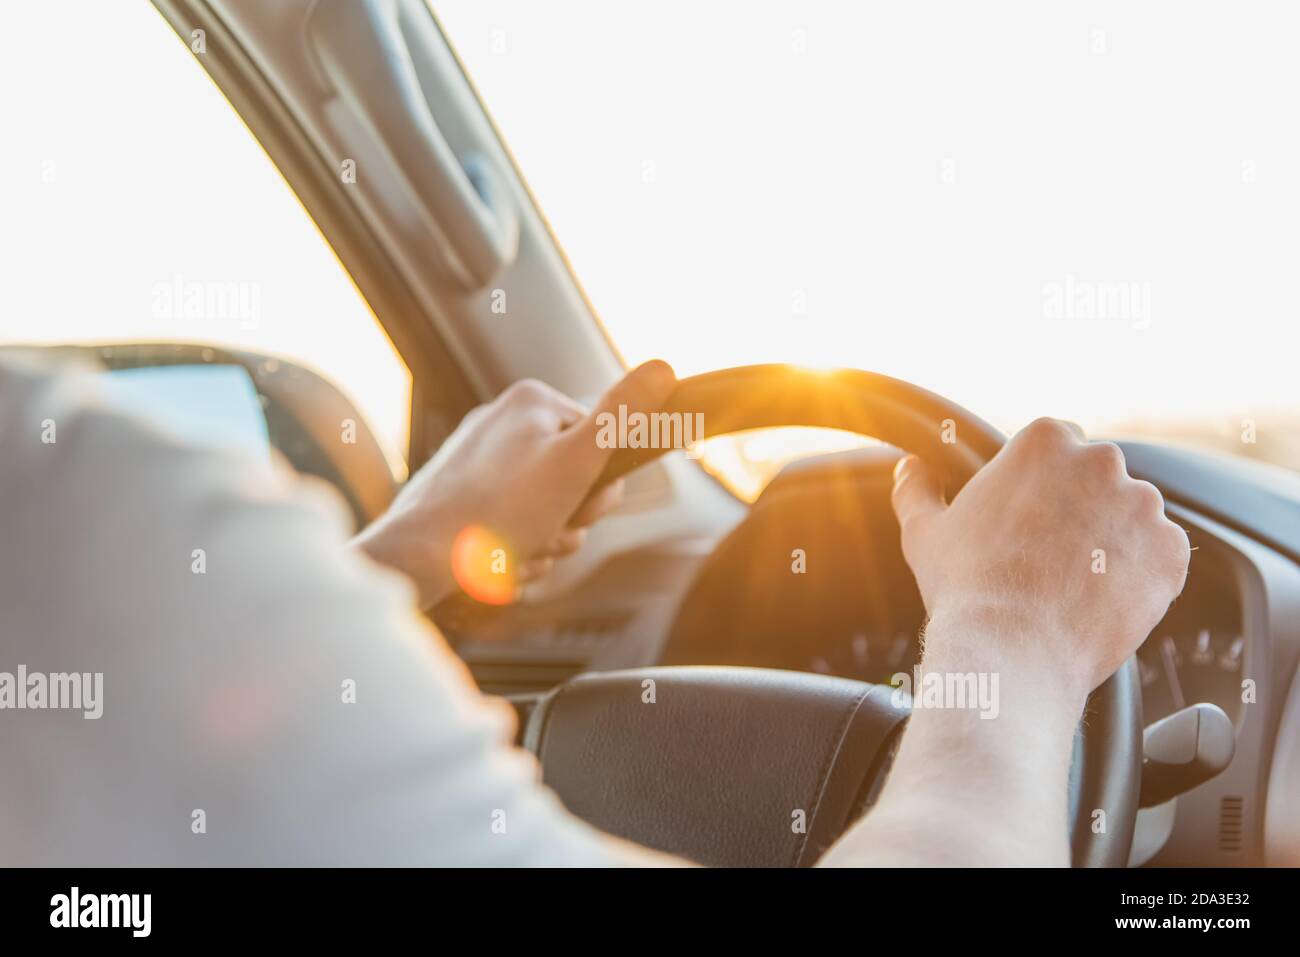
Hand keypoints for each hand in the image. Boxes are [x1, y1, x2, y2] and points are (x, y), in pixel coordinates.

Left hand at [354, 360, 677, 607]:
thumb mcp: (575, 463)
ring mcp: (479, 462)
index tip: (579, 508)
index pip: (602, 443)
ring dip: (543, 544)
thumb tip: (663, 367)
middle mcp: (502, 422)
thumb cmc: (499, 512)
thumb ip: (620, 418)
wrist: (419, 560)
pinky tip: (495, 564)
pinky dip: (512, 553)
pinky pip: (510, 527)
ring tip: (516, 553)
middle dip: (569, 522)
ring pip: (544, 511)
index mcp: (532, 401)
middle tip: (546, 535)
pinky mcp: (461, 498)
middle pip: (574, 481)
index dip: (600, 488)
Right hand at [890, 417, 1190, 700]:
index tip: (1030, 516)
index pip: (1057, 444)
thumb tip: (910, 469)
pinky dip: (1140, 575)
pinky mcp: (1170, 552)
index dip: (1042, 484)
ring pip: (1131, 516)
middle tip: (1048, 555)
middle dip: (1081, 509)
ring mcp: (1142, 506)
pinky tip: (1100, 599)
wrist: (1012, 650)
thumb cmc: (965, 589)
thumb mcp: (925, 531)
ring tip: (1073, 584)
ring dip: (1112, 541)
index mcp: (1044, 441)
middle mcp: (1100, 462)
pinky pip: (1160, 557)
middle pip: (1098, 476)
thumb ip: (916, 489)